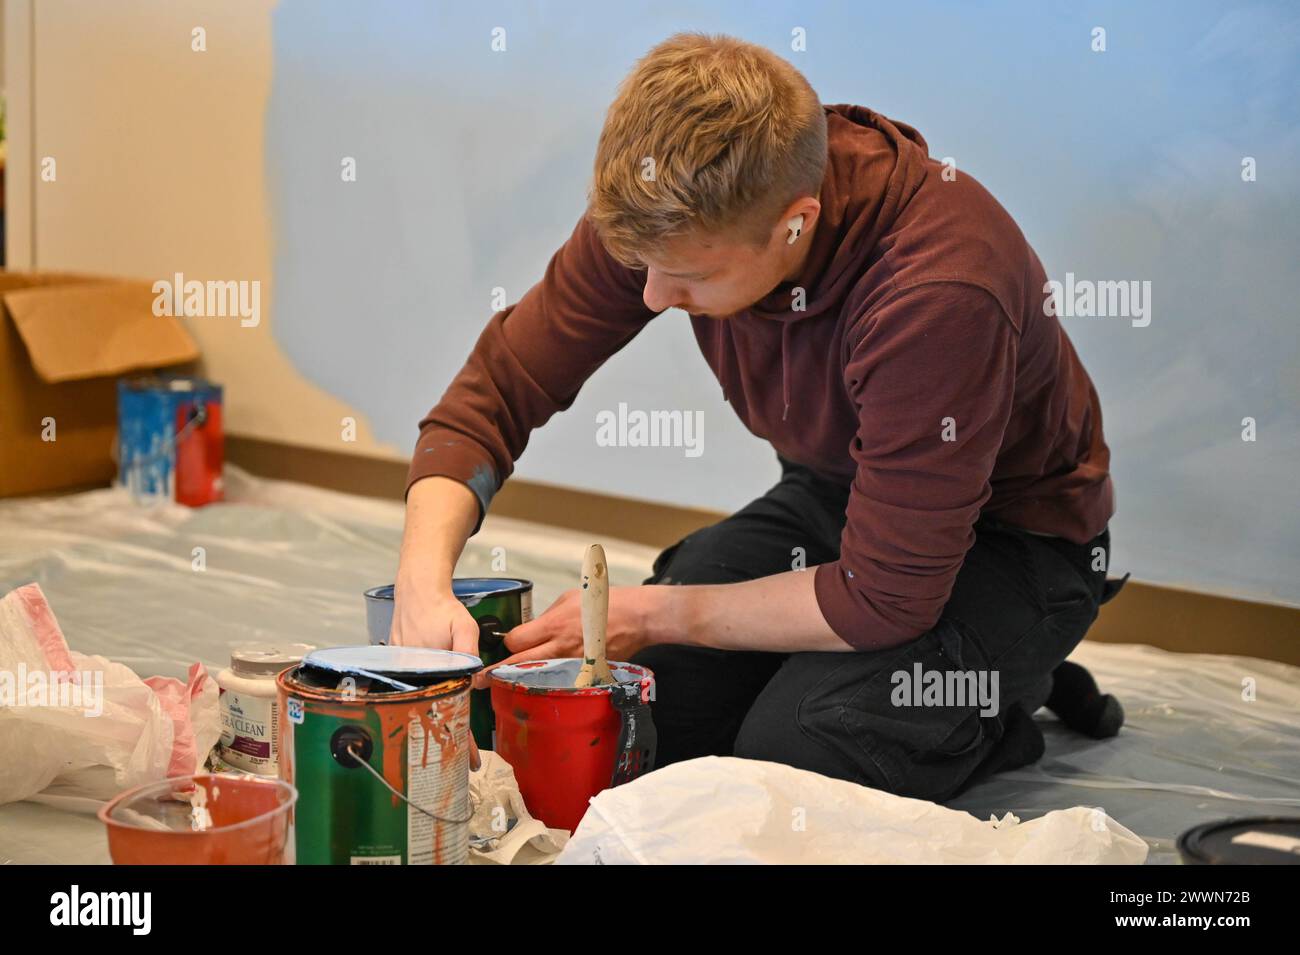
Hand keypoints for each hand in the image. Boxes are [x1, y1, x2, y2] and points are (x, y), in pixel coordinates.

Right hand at [388, 573, 482, 769]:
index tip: (470, 760)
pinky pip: (419, 693)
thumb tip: (475, 678)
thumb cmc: (441, 609)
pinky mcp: (402, 670)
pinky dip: (429, 705)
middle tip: (464, 762)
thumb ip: (469, 651)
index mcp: (429, 673)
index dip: (460, 739)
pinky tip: (440, 715)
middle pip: (433, 717)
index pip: (446, 714)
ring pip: (424, 707)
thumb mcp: (464, 626)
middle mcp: (414, 679)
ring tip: (454, 748)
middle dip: (449, 741)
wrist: (416, 591)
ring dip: (438, 724)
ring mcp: (406, 676)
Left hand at [471, 585, 659, 688]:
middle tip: (480, 680)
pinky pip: (559, 683)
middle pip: (518, 664)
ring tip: (503, 687)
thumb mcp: (567, 599)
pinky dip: (548, 685)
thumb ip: (545, 617)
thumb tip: (530, 630)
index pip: (515, 641)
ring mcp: (572, 665)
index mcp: (553, 625)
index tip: (506, 644)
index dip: (506, 643)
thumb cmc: (602, 603)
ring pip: (536, 678)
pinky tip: (541, 687)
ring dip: (520, 681)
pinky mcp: (585, 675)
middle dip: (497, 672)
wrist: (635, 618)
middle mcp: (560, 648)